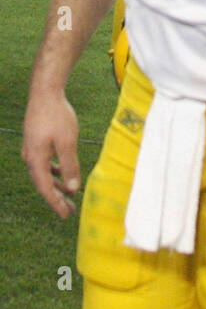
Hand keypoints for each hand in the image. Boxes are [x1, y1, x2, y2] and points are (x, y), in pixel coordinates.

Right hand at [22, 89, 80, 219]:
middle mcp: (30, 157)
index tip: (65, 215)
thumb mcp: (67, 142)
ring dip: (56, 185)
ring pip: (43, 174)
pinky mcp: (35, 142)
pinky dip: (54, 171)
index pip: (46, 188)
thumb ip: (70, 166)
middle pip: (43, 184)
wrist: (45, 93)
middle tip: (69, 211)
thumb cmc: (57, 116)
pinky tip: (63, 173)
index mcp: (36, 160)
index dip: (56, 203)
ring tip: (69, 194)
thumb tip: (73, 188)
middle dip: (56, 198)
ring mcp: (31, 149)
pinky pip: (44, 163)